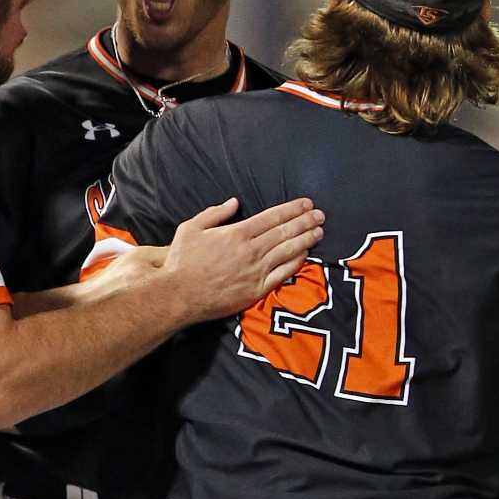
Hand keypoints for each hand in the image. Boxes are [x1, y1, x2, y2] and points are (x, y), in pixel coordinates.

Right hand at [161, 197, 324, 324]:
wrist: (178, 295)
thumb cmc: (181, 262)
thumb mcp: (190, 228)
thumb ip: (214, 213)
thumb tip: (234, 202)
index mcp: (237, 233)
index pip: (273, 217)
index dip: (293, 209)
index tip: (307, 203)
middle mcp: (251, 250)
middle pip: (285, 232)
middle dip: (306, 221)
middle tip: (320, 215)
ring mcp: (256, 271)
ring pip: (288, 251)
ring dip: (306, 239)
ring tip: (319, 232)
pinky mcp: (256, 290)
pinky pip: (283, 274)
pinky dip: (297, 263)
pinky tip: (306, 255)